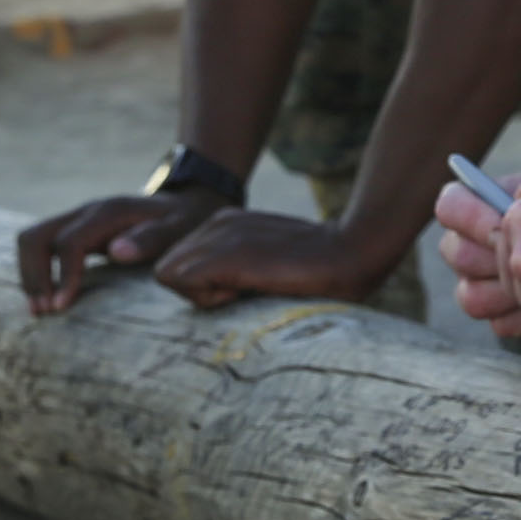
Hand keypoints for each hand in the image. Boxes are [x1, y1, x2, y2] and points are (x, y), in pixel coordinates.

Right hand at [16, 192, 228, 314]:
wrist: (185, 205)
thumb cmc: (183, 224)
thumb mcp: (178, 230)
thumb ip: (151, 239)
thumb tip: (116, 252)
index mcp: (109, 213)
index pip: (69, 242)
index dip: (62, 275)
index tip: (62, 307)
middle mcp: (86, 213)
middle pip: (35, 237)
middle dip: (33, 275)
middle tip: (43, 312)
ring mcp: (77, 221)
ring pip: (31, 240)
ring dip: (29, 275)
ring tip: (40, 311)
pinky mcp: (75, 233)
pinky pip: (42, 248)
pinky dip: (37, 273)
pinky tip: (48, 299)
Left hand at [154, 209, 402, 310]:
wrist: (352, 253)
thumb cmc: (321, 274)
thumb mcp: (268, 265)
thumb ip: (240, 270)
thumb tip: (219, 296)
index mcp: (226, 224)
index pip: (180, 262)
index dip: (201, 284)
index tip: (240, 288)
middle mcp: (217, 222)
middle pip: (168, 268)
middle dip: (194, 289)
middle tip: (240, 292)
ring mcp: (219, 233)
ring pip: (168, 274)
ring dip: (201, 293)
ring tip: (246, 290)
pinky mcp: (224, 251)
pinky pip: (179, 279)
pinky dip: (205, 296)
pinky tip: (245, 291)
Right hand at [434, 170, 520, 336]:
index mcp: (477, 208)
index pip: (450, 206)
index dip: (469, 216)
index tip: (503, 222)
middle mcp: (470, 247)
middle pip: (456, 254)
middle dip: (491, 257)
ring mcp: (482, 285)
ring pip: (471, 296)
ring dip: (508, 290)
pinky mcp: (501, 318)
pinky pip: (499, 323)